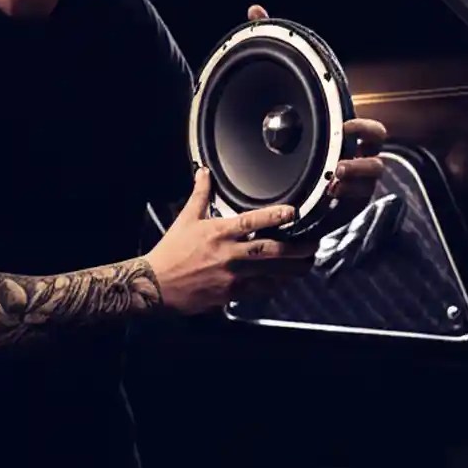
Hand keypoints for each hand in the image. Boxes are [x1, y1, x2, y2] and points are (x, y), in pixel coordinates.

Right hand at [145, 167, 312, 315]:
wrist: (155, 285)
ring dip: (292, 269)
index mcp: (220, 232)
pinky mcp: (230, 295)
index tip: (294, 212)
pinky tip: (284, 282)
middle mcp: (229, 254)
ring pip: (271, 273)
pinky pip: (259, 291)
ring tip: (306, 264)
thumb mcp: (186, 219)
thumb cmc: (171, 251)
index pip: (252, 221)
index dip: (275, 215)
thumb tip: (204, 172)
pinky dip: (274, 286)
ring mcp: (232, 276)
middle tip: (313, 244)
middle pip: (271, 250)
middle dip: (296, 249)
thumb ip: (200, 194)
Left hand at [246, 5, 387, 218]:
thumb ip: (269, 45)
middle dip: (363, 163)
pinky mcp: (338, 209)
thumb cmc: (282, 128)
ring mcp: (349, 187)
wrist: (272, 169)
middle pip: (378, 162)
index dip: (366, 127)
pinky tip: (323, 199)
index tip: (347, 122)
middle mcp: (354, 160)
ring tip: (331, 183)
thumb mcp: (273, 89)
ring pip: (367, 188)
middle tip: (339, 163)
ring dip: (352, 186)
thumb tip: (255, 9)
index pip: (373, 130)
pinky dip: (340, 205)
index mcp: (346, 135)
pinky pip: (348, 209)